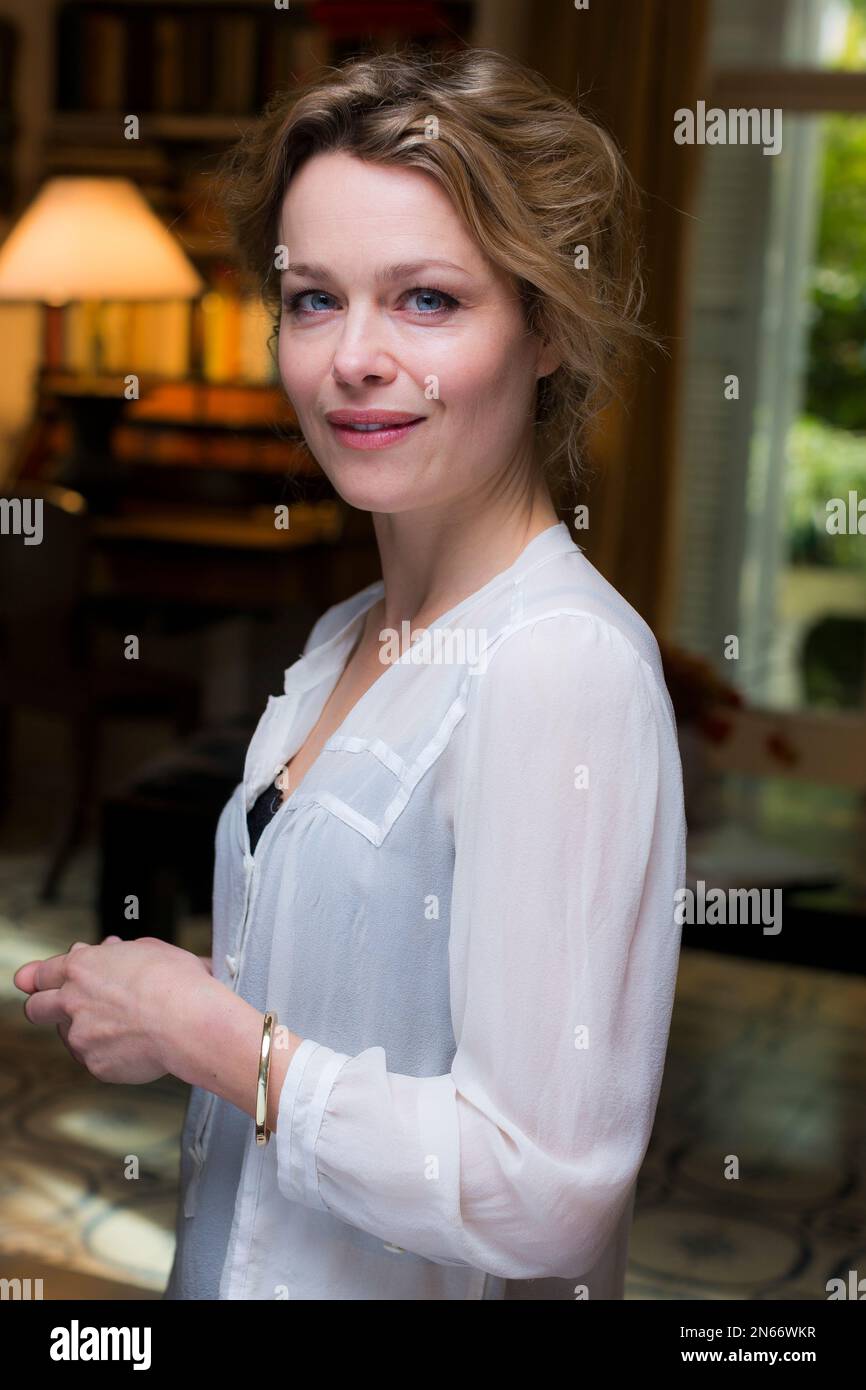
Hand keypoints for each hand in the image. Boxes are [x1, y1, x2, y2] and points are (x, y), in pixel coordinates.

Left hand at [13, 936, 212, 1084]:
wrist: (189, 1022)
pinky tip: (136, 1042)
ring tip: (125, 1024)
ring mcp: (80, 1035)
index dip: (41, 978)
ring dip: (87, 1029)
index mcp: (82, 967)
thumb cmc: (176, 982)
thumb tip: (113, 951)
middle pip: (36, 1007)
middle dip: (45, 1006)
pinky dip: (111, 1052)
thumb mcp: (148, 949)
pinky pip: (96, 1058)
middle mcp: (72, 1001)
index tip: (39, 981)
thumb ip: (118, 953)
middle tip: (66, 1007)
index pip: (42, 973)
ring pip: (69, 1036)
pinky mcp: (94, 1064)